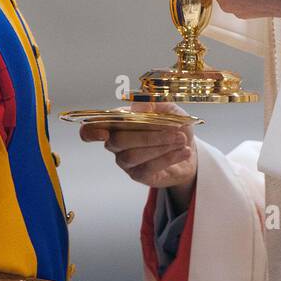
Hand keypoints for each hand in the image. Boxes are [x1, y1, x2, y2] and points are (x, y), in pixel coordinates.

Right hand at [78, 102, 197, 209]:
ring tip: (181, 139)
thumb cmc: (174, 126)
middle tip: (175, 130)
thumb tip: (138, 106)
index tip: (103, 133)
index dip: (91, 132)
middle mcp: (116, 143)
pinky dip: (169, 157)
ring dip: (159, 146)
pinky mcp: (139, 175)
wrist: (189, 148)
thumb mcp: (169, 110)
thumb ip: (154, 104)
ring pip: (133, 155)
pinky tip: (184, 150)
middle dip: (147, 135)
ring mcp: (126, 161)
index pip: (91, 129)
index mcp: (118, 122)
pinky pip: (148, 167)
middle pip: (118, 141)